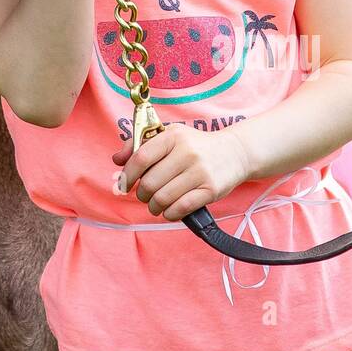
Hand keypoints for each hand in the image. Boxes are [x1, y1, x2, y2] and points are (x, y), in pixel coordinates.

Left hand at [111, 122, 252, 220]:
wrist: (234, 152)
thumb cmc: (195, 146)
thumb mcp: (169, 136)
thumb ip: (140, 145)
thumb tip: (117, 160)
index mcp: (172, 136)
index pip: (141, 157)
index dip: (128, 174)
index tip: (125, 184)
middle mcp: (186, 152)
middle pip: (150, 182)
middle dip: (142, 194)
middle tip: (144, 195)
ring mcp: (200, 172)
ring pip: (163, 198)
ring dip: (154, 207)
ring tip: (155, 205)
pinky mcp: (211, 190)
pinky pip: (181, 208)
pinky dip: (170, 213)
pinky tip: (169, 211)